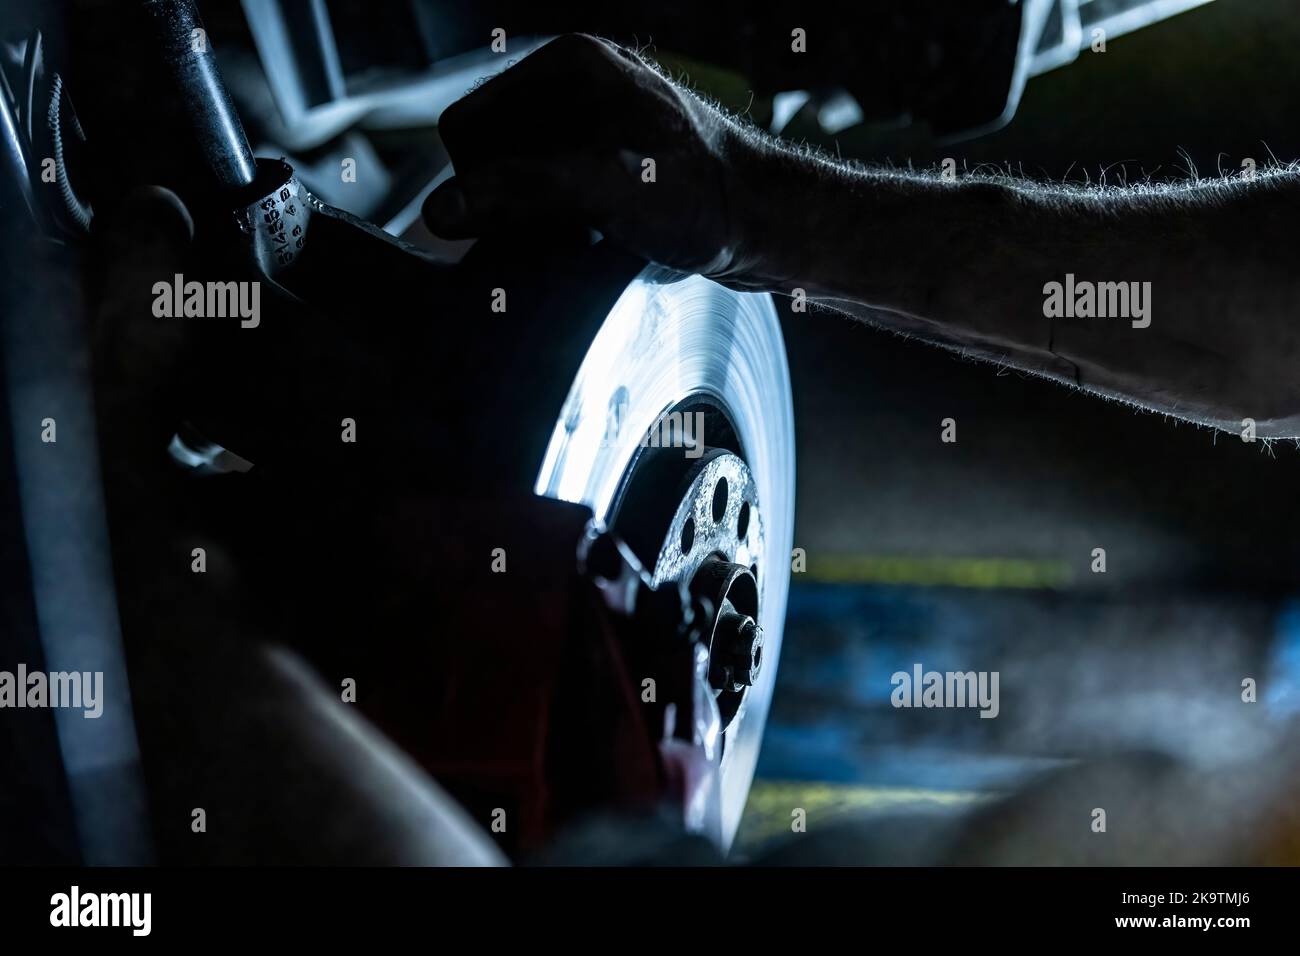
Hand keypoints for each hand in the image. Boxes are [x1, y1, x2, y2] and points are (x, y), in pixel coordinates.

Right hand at [423, 34, 744, 275]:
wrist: (770, 225)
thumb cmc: (705, 202)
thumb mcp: (608, 192)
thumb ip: (523, 191)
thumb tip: (440, 211)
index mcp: (572, 65)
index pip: (466, 129)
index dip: (480, 186)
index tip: (521, 225)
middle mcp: (579, 83)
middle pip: (487, 154)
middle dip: (507, 200)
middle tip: (559, 235)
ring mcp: (593, 120)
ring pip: (515, 176)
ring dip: (530, 216)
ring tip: (579, 239)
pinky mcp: (607, 156)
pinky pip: (546, 189)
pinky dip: (553, 221)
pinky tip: (589, 240)